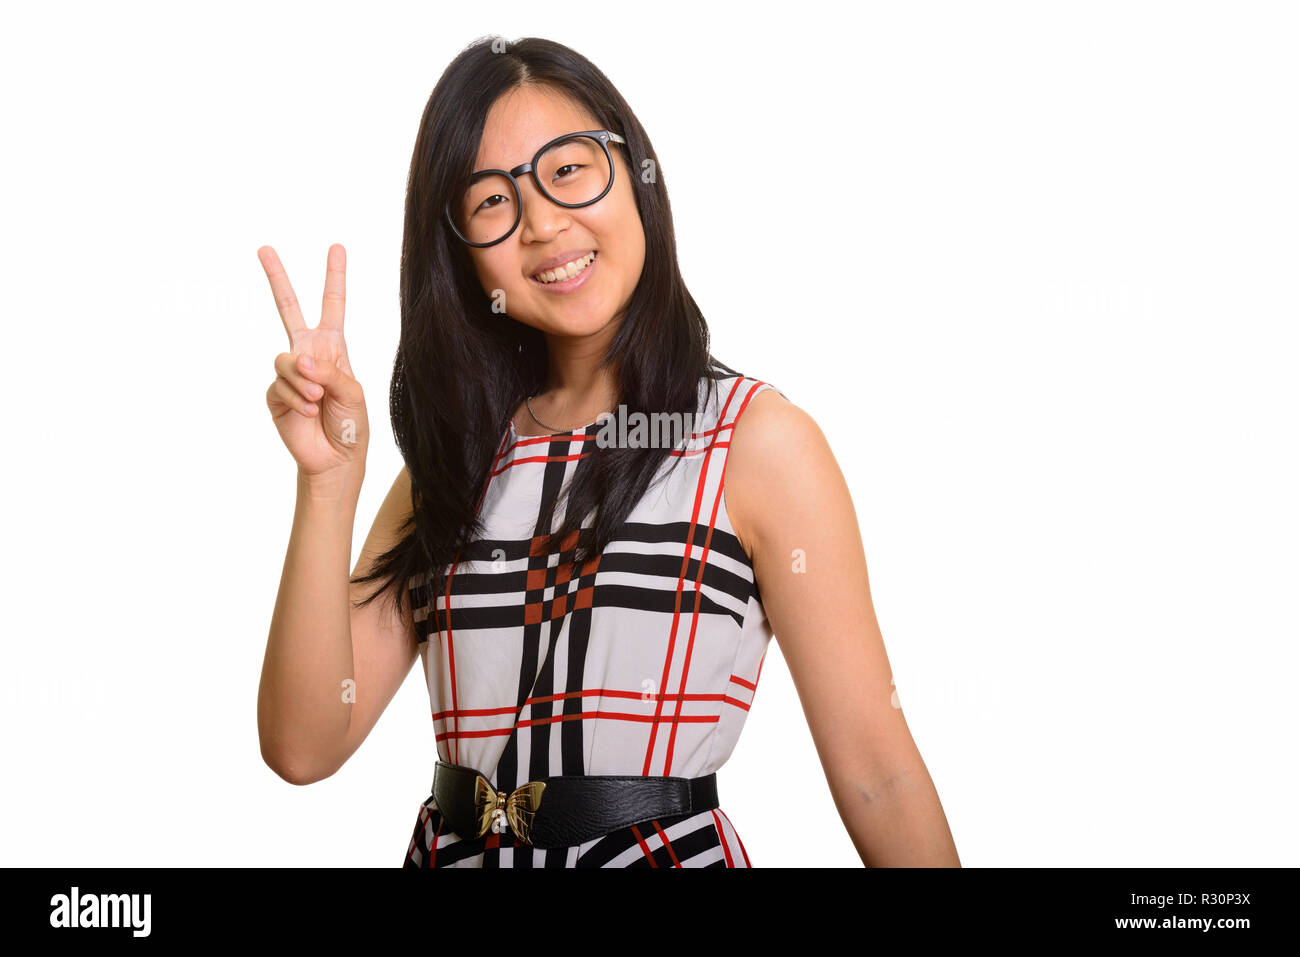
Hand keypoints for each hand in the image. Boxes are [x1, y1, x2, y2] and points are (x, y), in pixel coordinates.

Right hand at [259, 243, 368, 477]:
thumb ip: (329, 371)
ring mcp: (290, 372)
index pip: (333, 305)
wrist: (335, 457)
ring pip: (286, 359)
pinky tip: (307, 411)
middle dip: (278, 278)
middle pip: (289, 308)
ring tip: (318, 399)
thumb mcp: (352, 392)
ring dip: (304, 380)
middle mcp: (309, 353)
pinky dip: (296, 397)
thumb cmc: (350, 423)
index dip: (334, 277)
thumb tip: (299, 359)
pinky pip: (280, 384)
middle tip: (264, 248)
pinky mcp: (275, 392)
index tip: (336, 247)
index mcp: (333, 347)